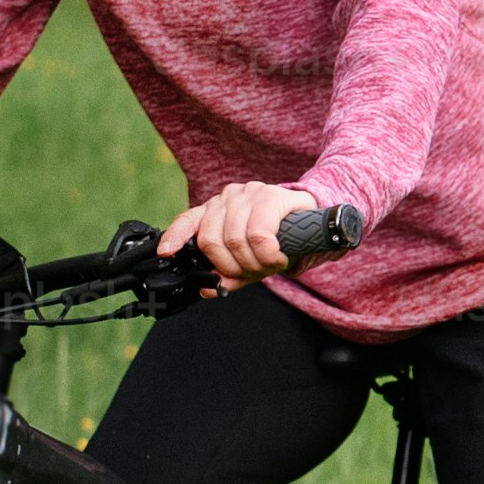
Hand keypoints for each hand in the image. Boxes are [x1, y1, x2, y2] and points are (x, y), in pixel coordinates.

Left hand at [158, 180, 327, 285]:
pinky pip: (258, 235)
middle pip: (210, 239)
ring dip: (254, 264)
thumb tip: (207, 289)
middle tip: (252, 273)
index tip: (167, 253)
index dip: (175, 237)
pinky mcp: (271, 197)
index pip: (188, 220)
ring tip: (270, 265)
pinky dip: (267, 255)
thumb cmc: (279, 241)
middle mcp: (228, 198)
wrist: (317, 224)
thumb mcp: (250, 262)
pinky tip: (277, 258)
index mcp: (217, 210)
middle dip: (230, 266)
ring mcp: (249, 194)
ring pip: (234, 239)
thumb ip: (228, 275)